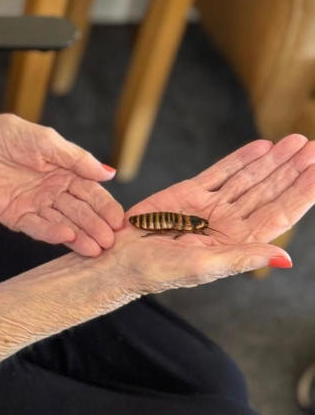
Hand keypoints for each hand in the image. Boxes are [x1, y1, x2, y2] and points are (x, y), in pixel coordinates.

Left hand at [0, 113, 124, 254]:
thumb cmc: (9, 135)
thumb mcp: (48, 142)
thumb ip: (77, 159)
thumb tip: (110, 173)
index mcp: (65, 173)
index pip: (91, 193)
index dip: (105, 207)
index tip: (120, 221)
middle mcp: (52, 192)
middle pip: (79, 212)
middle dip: (96, 226)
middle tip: (111, 241)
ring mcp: (34, 206)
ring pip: (61, 223)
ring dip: (79, 236)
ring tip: (95, 248)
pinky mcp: (14, 216)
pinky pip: (35, 227)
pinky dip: (51, 232)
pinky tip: (67, 236)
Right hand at [105, 134, 314, 295]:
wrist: (118, 259)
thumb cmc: (157, 271)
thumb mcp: (202, 267)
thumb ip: (243, 258)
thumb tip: (285, 259)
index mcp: (237, 243)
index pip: (279, 214)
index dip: (301, 193)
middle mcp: (229, 223)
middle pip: (268, 192)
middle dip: (292, 170)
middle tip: (313, 149)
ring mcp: (210, 206)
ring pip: (249, 179)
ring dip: (272, 161)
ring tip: (295, 142)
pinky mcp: (188, 193)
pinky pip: (221, 172)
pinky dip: (241, 159)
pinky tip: (261, 147)